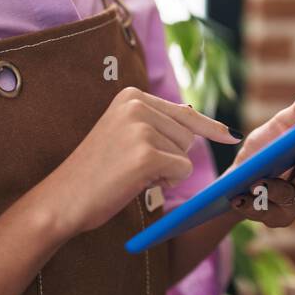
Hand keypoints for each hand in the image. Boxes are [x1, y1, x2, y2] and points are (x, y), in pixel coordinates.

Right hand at [50, 86, 239, 234]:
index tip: (230, 136)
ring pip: (185, 153)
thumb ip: (156, 123)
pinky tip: (136, 182)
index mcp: (131, 96)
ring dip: (165, 170)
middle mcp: (136, 106)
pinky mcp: (146, 154)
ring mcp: (141, 129)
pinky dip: (166, 181)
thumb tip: (195, 117)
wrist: (63, 198)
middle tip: (133, 166)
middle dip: (171, 156)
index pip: (184, 112)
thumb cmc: (95, 172)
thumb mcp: (124, 134)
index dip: (209, 128)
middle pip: (188, 134)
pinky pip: (181, 170)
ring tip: (130, 173)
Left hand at [225, 95, 294, 227]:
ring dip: (274, 188)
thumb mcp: (274, 129)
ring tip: (257, 181)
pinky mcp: (278, 218)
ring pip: (290, 195)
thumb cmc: (263, 152)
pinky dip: (250, 204)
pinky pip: (266, 213)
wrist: (236, 181)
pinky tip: (238, 198)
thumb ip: (294, 115)